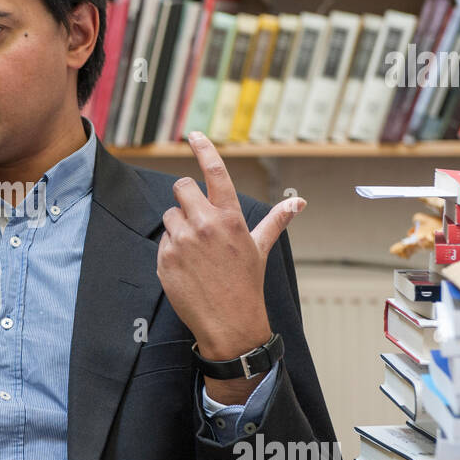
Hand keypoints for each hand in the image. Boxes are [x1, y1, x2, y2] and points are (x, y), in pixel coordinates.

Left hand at [156, 132, 304, 365]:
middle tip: (195, 218)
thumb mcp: (260, 249)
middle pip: (181, 188)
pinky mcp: (165, 258)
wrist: (230, 325)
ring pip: (169, 215)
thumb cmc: (246, 284)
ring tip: (195, 251)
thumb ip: (276, 220)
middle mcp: (206, 225)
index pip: (216, 173)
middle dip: (186, 198)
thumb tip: (297, 201)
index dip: (204, 150)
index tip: (193, 135)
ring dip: (177, 226)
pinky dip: (171, 249)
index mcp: (231, 218)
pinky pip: (162, 240)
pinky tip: (186, 267)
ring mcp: (183, 242)